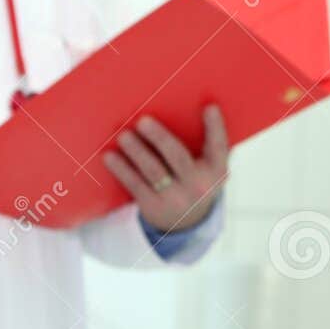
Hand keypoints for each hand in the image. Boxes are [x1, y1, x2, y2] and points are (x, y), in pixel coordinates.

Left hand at [103, 106, 228, 233]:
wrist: (185, 223)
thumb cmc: (194, 179)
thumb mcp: (207, 167)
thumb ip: (204, 143)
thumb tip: (191, 106)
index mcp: (216, 171)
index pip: (219, 147)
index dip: (216, 127)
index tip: (210, 107)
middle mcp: (198, 186)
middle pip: (178, 158)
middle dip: (160, 138)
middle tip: (143, 121)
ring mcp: (175, 198)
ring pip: (153, 172)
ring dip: (137, 152)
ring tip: (124, 136)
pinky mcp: (153, 206)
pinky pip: (135, 185)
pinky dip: (122, 170)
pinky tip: (110, 157)